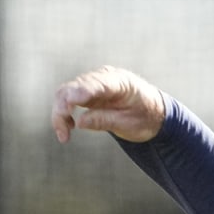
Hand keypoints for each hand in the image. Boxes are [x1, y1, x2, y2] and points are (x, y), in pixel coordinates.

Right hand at [51, 65, 166, 143]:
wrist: (152, 112)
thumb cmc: (145, 116)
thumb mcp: (130, 124)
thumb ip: (105, 120)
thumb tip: (79, 122)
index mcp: (121, 82)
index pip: (98, 84)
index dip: (83, 91)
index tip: (72, 102)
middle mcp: (103, 78)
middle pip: (74, 87)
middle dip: (63, 107)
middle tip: (63, 131)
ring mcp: (93, 83)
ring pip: (66, 92)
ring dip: (60, 112)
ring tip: (64, 135)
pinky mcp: (86, 92)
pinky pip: (67, 98)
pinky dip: (63, 113)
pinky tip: (68, 128)